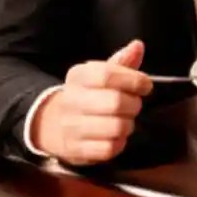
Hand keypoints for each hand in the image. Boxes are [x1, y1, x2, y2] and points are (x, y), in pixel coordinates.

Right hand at [31, 40, 152, 164]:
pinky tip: (115, 136)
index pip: (108, 74)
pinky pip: (109, 149)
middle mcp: (71, 100)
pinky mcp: (76, 150)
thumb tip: (137, 46)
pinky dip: (119, 143)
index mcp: (78, 77)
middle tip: (133, 104)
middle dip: (133, 104)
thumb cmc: (88, 94)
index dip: (134, 80)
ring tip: (124, 120)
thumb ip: (122, 61)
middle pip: (115, 102)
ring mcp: (71, 127)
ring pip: (116, 127)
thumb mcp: (100, 74)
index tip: (145, 85)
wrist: (51, 123)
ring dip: (128, 124)